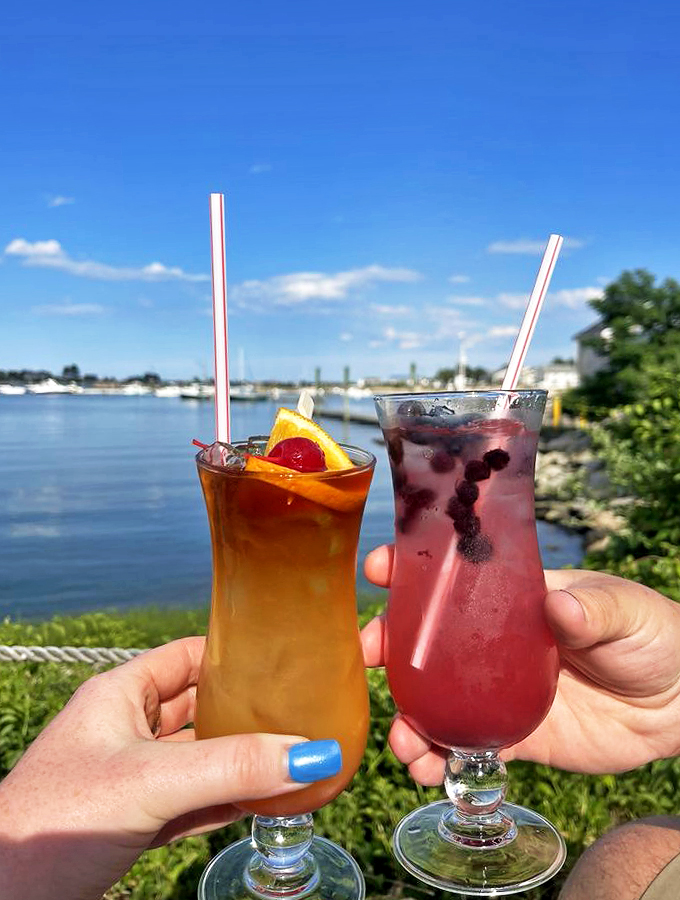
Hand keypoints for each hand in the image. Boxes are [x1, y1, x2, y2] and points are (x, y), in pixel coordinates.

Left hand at [0, 637, 338, 899]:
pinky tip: (258, 803)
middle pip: (198, 708)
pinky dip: (223, 801)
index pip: (187, 657)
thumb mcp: (151, 782)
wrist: (6, 899)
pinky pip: (189, 802)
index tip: (282, 659)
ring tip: (291, 758)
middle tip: (299, 712)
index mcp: (118, 695)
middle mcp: (124, 730)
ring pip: (196, 759)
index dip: (232, 654)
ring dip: (238, 762)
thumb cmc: (56, 821)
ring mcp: (127, 778)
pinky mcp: (130, 821)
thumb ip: (230, 767)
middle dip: (245, 712)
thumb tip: (312, 754)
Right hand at [360, 544, 679, 781]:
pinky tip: (429, 770)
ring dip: (408, 716)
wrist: (678, 702)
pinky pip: (466, 747)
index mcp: (512, 598)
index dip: (411, 568)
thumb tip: (559, 608)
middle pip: (427, 640)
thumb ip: (592, 609)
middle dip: (390, 645)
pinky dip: (441, 759)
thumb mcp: (624, 610)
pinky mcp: (515, 734)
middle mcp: (493, 643)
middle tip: (370, 657)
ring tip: (405, 740)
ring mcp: (498, 690)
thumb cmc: (651, 634)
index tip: (380, 569)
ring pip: (437, 699)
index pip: (452, 577)